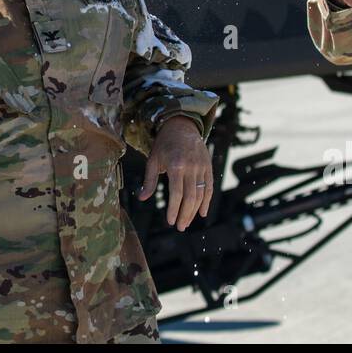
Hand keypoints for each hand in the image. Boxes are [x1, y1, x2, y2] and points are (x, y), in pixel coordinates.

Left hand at [140, 116, 212, 230]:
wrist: (182, 125)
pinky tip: (202, 213)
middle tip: (180, 227)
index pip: (176, 193)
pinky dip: (207, 201)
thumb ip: (149, 181)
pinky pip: (209, 187)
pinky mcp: (208, 166)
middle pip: (190, 197)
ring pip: (200, 194)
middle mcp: (191, 167)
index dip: (173, 209)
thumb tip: (142, 198)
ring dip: (194, 211)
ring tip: (186, 222)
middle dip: (185, 214)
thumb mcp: (153, 160)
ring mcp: (201, 167)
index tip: (170, 221)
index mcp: (176, 166)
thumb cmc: (164, 144)